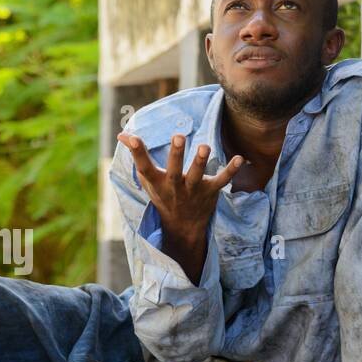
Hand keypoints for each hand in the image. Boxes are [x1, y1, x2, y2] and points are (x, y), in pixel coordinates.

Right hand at [116, 131, 240, 247]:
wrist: (182, 226)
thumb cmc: (164, 195)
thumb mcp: (148, 179)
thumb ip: (136, 156)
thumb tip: (121, 135)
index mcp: (157, 182)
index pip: (144, 166)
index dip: (137, 152)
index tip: (131, 137)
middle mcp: (174, 187)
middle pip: (173, 171)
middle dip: (175, 155)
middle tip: (178, 136)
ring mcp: (193, 190)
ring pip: (197, 176)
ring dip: (200, 162)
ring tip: (204, 146)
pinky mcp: (210, 191)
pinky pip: (222, 181)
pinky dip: (231, 171)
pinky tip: (240, 158)